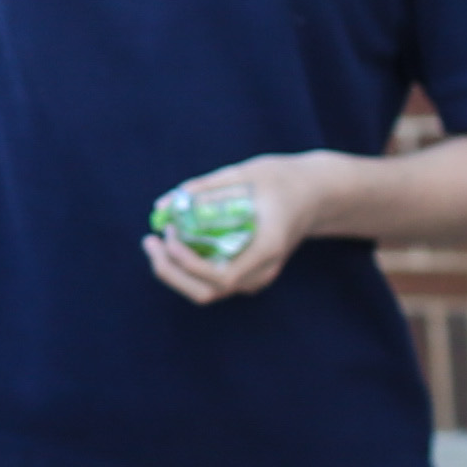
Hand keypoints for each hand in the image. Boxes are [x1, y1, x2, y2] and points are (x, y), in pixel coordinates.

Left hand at [138, 153, 321, 304]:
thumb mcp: (244, 173)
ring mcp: (255, 276)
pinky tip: (174, 241)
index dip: (188, 262)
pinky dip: (187, 266)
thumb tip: (162, 205)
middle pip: (208, 292)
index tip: (170, 233)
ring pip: (206, 290)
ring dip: (175, 271)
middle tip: (151, 241)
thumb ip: (204, 189)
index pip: (221, 277)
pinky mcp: (247, 273)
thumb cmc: (281, 179)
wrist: (315, 194)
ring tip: (156, 240)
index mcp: (267, 248)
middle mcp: (262, 270)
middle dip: (171, 272)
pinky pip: (211, 279)